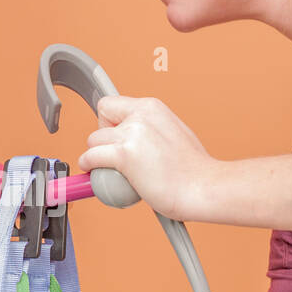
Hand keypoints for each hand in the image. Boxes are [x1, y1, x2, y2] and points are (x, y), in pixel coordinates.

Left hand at [76, 96, 215, 219]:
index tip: (113, 136)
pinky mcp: (124, 155)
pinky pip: (91, 157)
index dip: (110, 121)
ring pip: (93, 140)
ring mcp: (132, 133)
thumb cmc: (193, 170)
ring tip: (109, 169)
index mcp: (152, 107)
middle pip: (101, 117)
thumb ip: (151, 130)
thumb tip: (134, 137)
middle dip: (102, 137)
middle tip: (115, 155)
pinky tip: (93, 172)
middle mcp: (141, 115)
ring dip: (96, 155)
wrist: (203, 187)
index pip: (112, 103)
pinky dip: (88, 166)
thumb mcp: (173, 133)